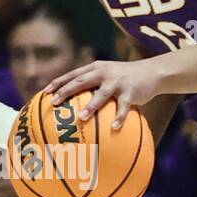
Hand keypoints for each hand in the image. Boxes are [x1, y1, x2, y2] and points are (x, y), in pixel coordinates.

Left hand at [45, 59, 161, 130]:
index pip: (73, 74)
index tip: (44, 92)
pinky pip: (123, 107)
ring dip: (91, 106)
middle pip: (82, 81)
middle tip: (54, 102)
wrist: (152, 72)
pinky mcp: (131, 91)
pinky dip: (119, 117)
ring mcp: (118, 81)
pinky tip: (114, 128)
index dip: (58, 82)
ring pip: (101, 94)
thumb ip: (92, 83)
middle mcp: (105, 72)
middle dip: (66, 91)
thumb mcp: (107, 75)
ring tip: (81, 117)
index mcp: (96, 68)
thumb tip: (72, 102)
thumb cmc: (124, 78)